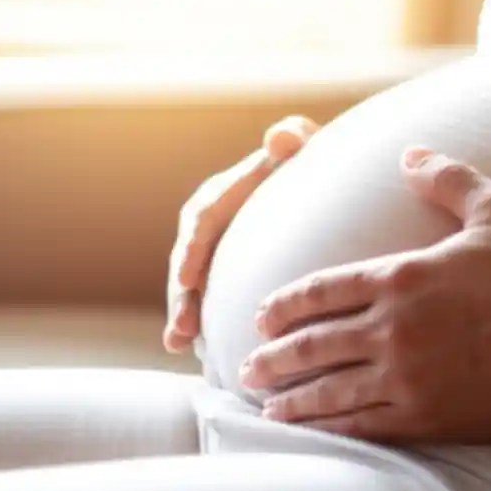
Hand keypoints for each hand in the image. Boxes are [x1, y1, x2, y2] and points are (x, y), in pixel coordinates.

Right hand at [163, 115, 320, 352]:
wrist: (312, 179)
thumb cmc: (308, 160)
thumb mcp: (303, 144)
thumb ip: (293, 137)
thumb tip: (281, 138)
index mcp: (226, 191)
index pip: (204, 217)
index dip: (193, 247)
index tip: (188, 277)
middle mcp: (211, 222)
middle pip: (188, 259)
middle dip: (181, 295)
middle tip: (182, 328)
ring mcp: (213, 249)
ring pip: (191, 284)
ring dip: (182, 314)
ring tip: (178, 345)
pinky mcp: (221, 271)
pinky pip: (204, 297)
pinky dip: (196, 322)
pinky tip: (190, 353)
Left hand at [240, 147, 490, 441]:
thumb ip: (447, 178)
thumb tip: (412, 151)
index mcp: (400, 275)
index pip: (323, 290)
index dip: (286, 303)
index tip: (261, 314)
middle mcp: (391, 326)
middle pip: (314, 343)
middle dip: (274, 355)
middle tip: (247, 365)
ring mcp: (406, 374)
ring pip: (331, 389)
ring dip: (293, 397)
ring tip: (266, 404)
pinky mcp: (428, 413)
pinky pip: (366, 424)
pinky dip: (332, 429)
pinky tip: (315, 431)